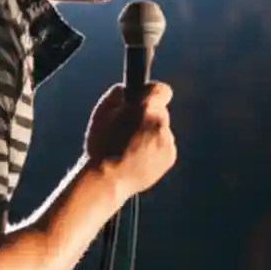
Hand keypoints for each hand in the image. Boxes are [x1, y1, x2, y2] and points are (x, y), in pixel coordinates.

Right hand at [85, 82, 176, 196]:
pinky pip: (164, 147)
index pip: (162, 90)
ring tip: (130, 149)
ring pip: (161, 131)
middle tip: (129, 130)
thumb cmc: (101, 145)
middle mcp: (161, 122)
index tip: (145, 100)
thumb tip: (126, 90)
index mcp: (145, 108)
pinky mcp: (170, 157)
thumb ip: (117, 94)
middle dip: (147, 117)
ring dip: (150, 135)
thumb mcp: (101, 112)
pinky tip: (138, 159)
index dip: (152, 94)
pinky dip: (154, 151)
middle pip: (160, 112)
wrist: (107, 179)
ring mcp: (167, 141)